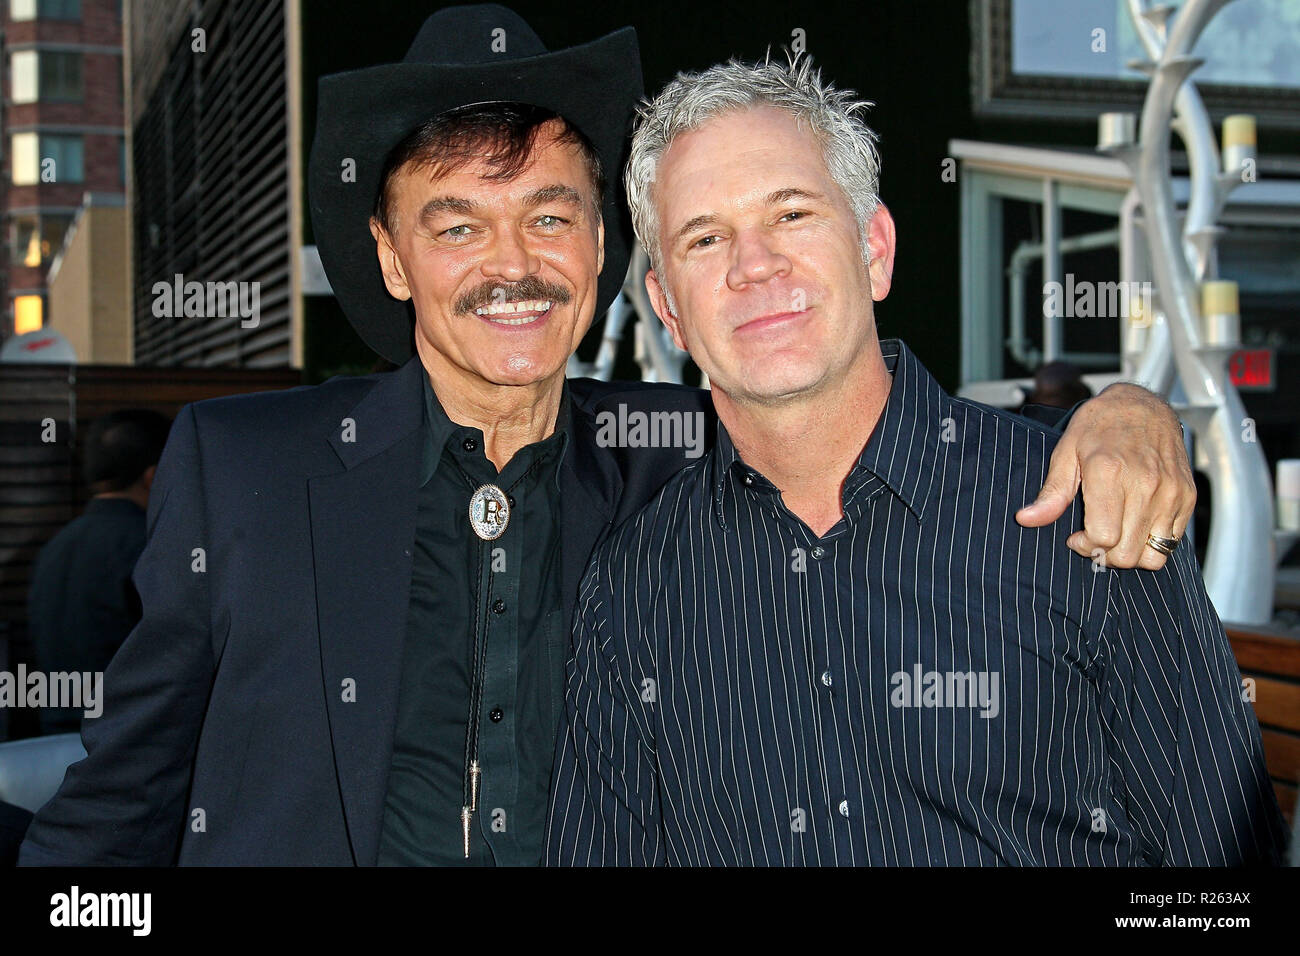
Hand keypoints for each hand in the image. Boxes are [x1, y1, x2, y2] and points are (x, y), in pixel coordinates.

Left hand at [1015, 383, 1195, 569]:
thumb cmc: (1101, 426)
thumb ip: (1052, 493)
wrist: (1143, 405)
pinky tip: (1135, 525)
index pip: (1103, 537)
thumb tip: (1026, 519)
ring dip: (1129, 553)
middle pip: (1126, 554)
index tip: (1077, 535)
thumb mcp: (1066, 452)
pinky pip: (1172, 543)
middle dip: (1104, 554)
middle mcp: (1146, 485)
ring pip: (1152, 556)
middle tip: (1094, 536)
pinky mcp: (1187, 497)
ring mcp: (1171, 493)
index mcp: (1110, 473)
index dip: (1085, 545)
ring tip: (1116, 533)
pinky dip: (1152, 543)